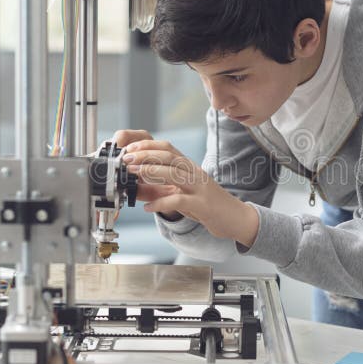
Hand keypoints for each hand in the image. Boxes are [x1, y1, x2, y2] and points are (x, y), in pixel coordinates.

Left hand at [121, 136, 259, 246]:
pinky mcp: (202, 204)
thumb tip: (136, 187)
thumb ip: (163, 189)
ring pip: (174, 173)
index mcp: (190, 167)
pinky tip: (148, 208)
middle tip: (126, 159)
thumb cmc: (208, 205)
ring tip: (133, 174)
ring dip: (151, 171)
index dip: (147, 146)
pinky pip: (179, 200)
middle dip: (145, 155)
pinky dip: (161, 203)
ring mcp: (200, 188)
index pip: (168, 148)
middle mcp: (195, 173)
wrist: (235, 217)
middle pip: (169, 156)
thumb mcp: (184, 193)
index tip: (130, 149)